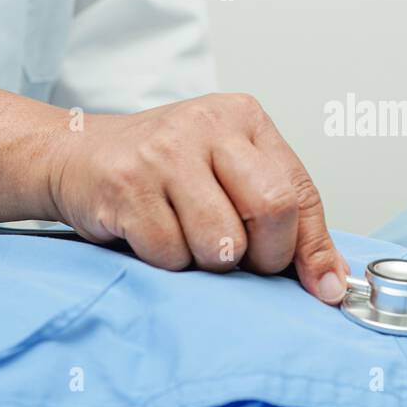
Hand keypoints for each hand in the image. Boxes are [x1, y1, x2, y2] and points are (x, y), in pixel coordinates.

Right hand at [47, 93, 349, 302]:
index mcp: (245, 118)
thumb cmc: (162, 169)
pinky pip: (171, 253)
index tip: (322, 288)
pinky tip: (150, 232)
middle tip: (238, 257)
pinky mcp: (126, 184)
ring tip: (186, 236)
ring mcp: (165, 152)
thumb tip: (332, 283)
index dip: (312, 249)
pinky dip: (166, 260)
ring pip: (222, 241)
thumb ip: (286, 222)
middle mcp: (208, 125)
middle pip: (273, 209)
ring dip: (208, 260)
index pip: (301, 191)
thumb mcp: (230, 177)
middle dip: (262, 255)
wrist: (75, 154)